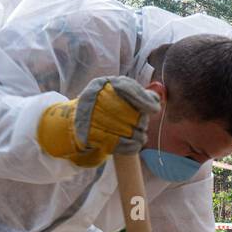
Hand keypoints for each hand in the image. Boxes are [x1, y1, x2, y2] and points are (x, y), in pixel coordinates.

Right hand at [36, 76, 159, 166]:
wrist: (76, 123)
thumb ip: (137, 94)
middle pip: (129, 112)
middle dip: (141, 121)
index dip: (143, 100)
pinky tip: (135, 145)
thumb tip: (155, 100)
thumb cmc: (104, 107)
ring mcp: (90, 117)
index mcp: (102, 84)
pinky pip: (118, 143)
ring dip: (138, 136)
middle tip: (142, 126)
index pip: (127, 88)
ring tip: (140, 136)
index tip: (154, 110)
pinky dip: (131, 146)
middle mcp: (94, 97)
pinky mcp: (89, 136)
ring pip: (126, 130)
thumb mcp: (117, 94)